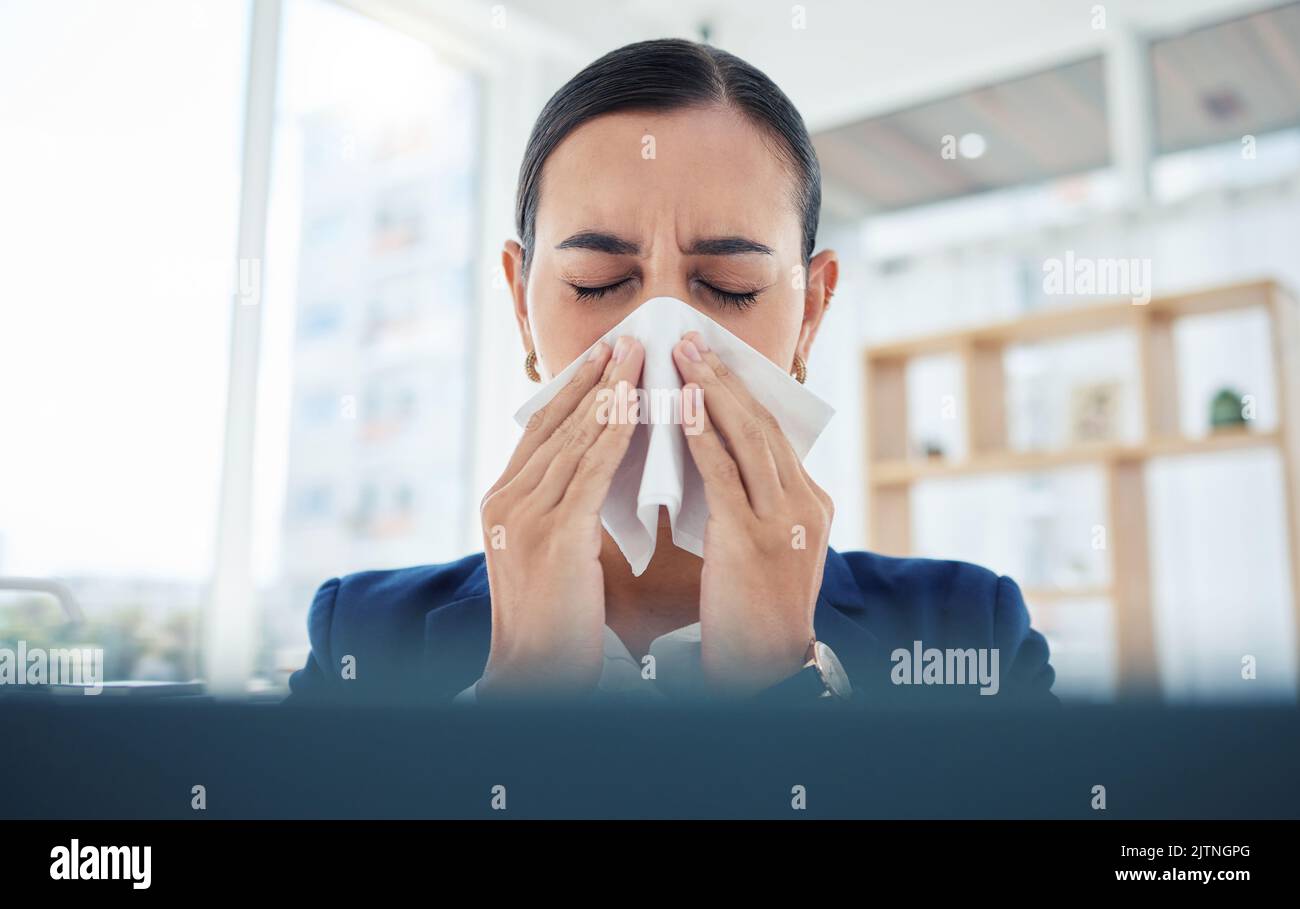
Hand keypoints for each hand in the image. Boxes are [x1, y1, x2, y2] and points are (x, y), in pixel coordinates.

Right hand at [476, 336, 644, 700]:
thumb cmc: (555, 618)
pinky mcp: (554, 536)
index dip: (572, 388)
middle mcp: (506, 499)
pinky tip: (639, 407)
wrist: (535, 675)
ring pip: (575, 440)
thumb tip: (600, 465)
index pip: (540, 428)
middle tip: (625, 338)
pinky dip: (615, 435)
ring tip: (638, 356)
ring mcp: (525, 516)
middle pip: (555, 423)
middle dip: (593, 377)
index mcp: (502, 500)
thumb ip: (565, 505)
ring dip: (610, 393)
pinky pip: (591, 473)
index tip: (602, 355)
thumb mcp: (552, 549)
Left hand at [672, 331, 833, 696]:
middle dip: (726, 376)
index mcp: (810, 502)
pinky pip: (725, 474)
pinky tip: (682, 404)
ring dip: (712, 389)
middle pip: (763, 424)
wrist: (765, 669)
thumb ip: (749, 502)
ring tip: (682, 353)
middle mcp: (804, 503)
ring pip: (747, 438)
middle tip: (691, 337)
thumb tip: (711, 457)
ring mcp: (782, 521)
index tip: (712, 357)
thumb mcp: (764, 547)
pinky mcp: (752, 541)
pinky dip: (703, 435)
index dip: (741, 390)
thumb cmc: (753, 611)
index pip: (775, 433)